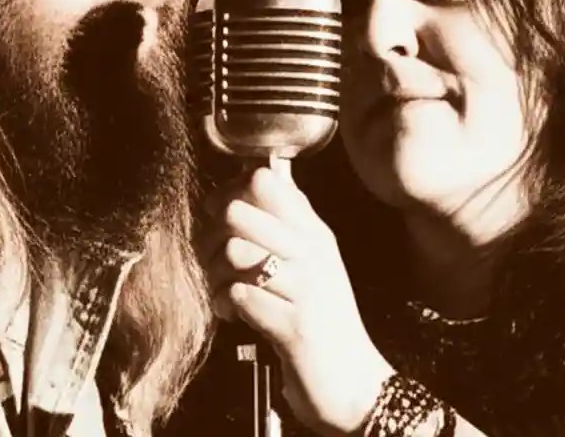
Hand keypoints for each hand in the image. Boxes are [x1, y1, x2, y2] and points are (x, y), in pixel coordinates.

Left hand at [200, 163, 394, 434]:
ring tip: (223, 290)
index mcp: (314, 230)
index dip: (228, 193)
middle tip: (213, 260)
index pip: (263, 180)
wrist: (353, 384)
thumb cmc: (321, 320)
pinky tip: (233, 315)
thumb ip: (282, 227)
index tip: (220, 220)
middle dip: (211, 234)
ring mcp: (306, 287)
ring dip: (216, 274)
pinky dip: (226, 305)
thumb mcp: (308, 264)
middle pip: (238, 210)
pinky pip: (240, 296)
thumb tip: (245, 185)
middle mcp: (313, 250)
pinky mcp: (293, 325)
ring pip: (235, 251)